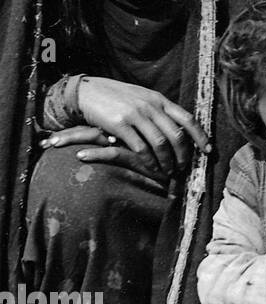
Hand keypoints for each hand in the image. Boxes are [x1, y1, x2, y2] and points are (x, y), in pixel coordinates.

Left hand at [39, 124, 168, 184]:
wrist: (181, 181)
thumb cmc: (163, 166)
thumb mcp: (146, 152)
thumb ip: (130, 142)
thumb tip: (106, 140)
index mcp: (134, 124)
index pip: (102, 123)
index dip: (78, 127)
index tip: (55, 135)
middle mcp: (134, 128)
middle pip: (95, 127)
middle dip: (69, 134)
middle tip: (46, 141)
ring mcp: (136, 141)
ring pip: (99, 136)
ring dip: (75, 139)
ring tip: (52, 144)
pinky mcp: (138, 156)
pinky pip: (114, 153)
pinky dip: (96, 154)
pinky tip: (80, 157)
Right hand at [76, 77, 208, 176]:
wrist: (86, 91)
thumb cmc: (117, 97)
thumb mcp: (143, 98)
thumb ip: (160, 110)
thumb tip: (180, 127)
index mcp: (160, 100)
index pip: (188, 119)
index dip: (201, 136)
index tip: (208, 150)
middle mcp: (151, 106)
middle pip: (176, 135)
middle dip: (183, 154)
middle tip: (184, 167)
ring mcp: (136, 114)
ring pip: (160, 143)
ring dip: (167, 161)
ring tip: (169, 171)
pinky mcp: (120, 124)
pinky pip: (140, 147)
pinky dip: (149, 161)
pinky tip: (152, 168)